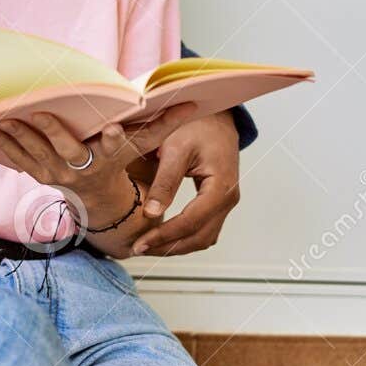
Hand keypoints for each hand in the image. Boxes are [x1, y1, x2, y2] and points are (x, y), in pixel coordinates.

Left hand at [0, 104, 199, 228]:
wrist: (95, 197)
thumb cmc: (118, 162)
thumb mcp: (142, 145)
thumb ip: (164, 123)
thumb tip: (196, 102)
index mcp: (109, 158)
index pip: (115, 147)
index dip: (114, 139)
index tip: (113, 128)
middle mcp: (83, 168)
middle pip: (68, 150)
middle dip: (54, 132)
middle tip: (40, 112)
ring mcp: (58, 174)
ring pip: (37, 154)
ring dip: (21, 135)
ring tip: (5, 116)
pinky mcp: (38, 175)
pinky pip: (18, 159)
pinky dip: (5, 144)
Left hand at [130, 111, 241, 255]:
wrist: (215, 116)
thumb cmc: (196, 126)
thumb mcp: (175, 149)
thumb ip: (165, 182)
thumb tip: (150, 213)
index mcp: (221, 186)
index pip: (191, 222)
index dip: (164, 236)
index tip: (139, 244)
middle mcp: (228, 198)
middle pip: (200, 237)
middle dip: (168, 247)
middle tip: (138, 250)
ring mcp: (225, 201)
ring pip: (204, 237)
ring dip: (176, 246)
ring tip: (146, 247)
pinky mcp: (218, 201)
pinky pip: (204, 228)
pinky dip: (184, 236)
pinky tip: (161, 236)